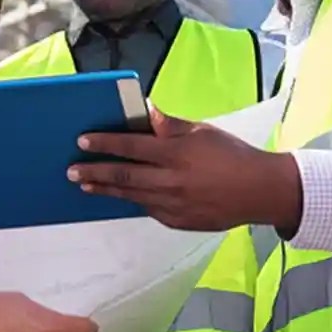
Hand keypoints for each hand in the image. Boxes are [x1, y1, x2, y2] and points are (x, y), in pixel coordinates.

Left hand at [68, 103, 302, 232]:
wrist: (260, 191)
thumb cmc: (232, 155)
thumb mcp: (202, 131)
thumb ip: (170, 125)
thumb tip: (146, 110)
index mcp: (176, 153)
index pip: (131, 146)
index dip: (104, 143)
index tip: (82, 141)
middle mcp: (171, 180)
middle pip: (123, 175)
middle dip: (94, 172)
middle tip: (71, 169)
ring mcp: (173, 205)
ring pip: (131, 196)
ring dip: (105, 190)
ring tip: (85, 185)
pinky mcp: (178, 221)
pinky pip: (148, 209)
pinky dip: (132, 200)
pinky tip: (119, 196)